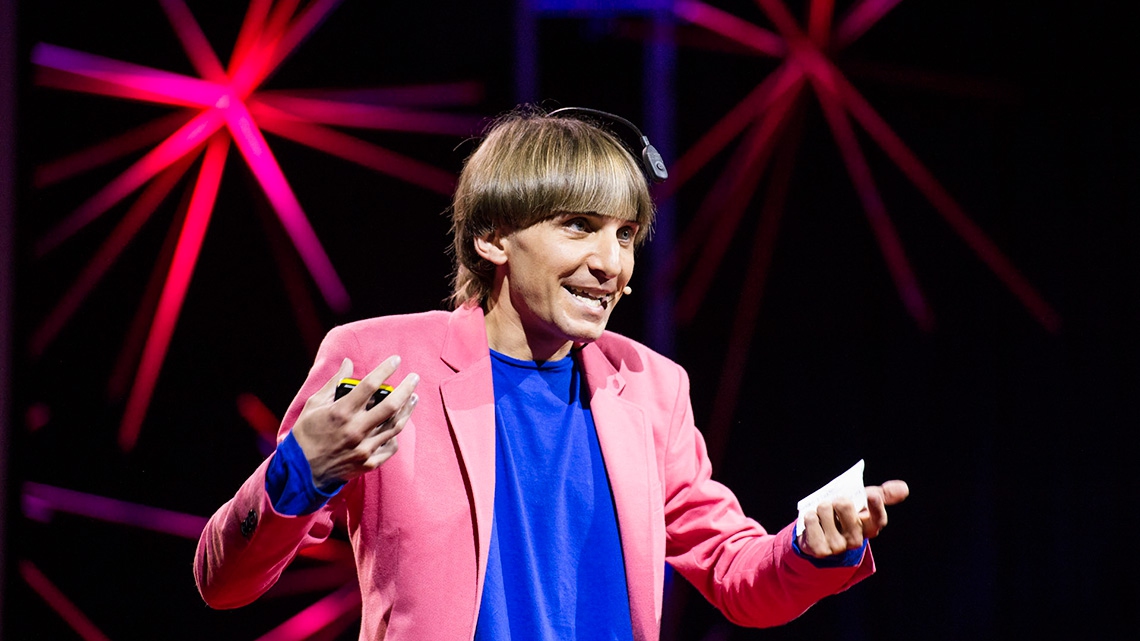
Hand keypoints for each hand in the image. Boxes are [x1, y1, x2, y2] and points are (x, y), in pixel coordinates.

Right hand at [291, 355, 419, 487]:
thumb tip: (348, 362)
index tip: (396, 360)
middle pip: (391, 405)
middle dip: (407, 388)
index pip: (369, 385)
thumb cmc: (306, 434)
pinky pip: (390, 446)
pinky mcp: (368, 463)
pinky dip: (395, 434)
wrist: (301, 472)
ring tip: (413, 398)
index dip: (385, 369)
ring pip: (395, 426)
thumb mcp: (314, 405)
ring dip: (408, 410)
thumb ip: (334, 383)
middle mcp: (355, 430)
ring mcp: (364, 448)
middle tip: (414, 378)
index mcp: (341, 412)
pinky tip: (398, 424)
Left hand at [797, 480, 908, 557]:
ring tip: (822, 518)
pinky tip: (813, 525)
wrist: (819, 537)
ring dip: (819, 508)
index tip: (871, 494)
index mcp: (870, 527)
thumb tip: (904, 487)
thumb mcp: (862, 504)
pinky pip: (810, 520)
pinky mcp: (820, 550)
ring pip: (824, 509)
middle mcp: (857, 540)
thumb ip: (882, 495)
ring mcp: (838, 547)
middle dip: (834, 499)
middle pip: (844, 504)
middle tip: (832, 508)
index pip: (878, 519)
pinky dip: (809, 517)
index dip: (876, 506)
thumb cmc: (843, 516)